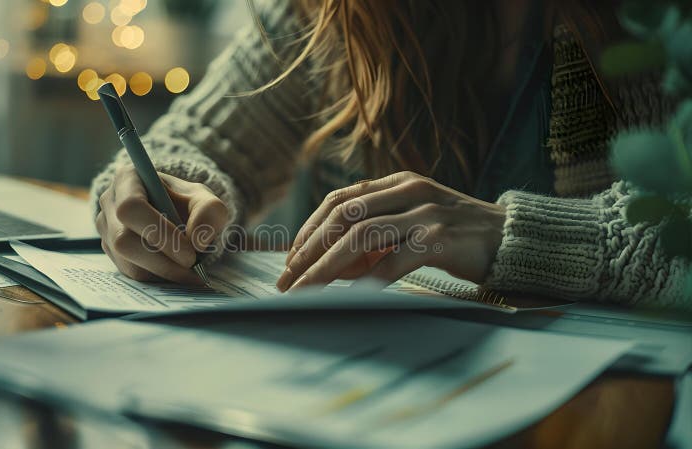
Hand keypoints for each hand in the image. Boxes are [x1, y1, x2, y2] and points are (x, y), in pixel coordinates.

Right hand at [96, 165, 228, 282]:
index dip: (160, 233)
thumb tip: (197, 241)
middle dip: (162, 260)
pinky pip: (130, 272)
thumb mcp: (206, 199)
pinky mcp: (111, 252)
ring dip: (162, 272)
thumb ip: (209, 212)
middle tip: (192, 267)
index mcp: (128, 179)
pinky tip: (177, 273)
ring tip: (190, 272)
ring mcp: (106, 229)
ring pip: (126, 261)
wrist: (178, 214)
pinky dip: (157, 277)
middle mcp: (110, 203)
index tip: (190, 252)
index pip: (131, 207)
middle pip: (124, 239)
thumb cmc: (187, 203)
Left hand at [276, 171, 504, 291]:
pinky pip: (394, 262)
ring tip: (308, 290)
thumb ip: (375, 239)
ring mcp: (425, 213)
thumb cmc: (457, 236)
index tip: (290, 257)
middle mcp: (409, 191)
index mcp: (398, 183)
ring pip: (361, 236)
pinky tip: (351, 297)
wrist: (511, 239)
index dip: (309, 227)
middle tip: (288, 278)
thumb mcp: (413, 225)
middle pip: (343, 216)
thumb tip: (327, 267)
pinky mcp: (441, 239)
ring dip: (327, 266)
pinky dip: (369, 281)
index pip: (340, 200)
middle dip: (309, 248)